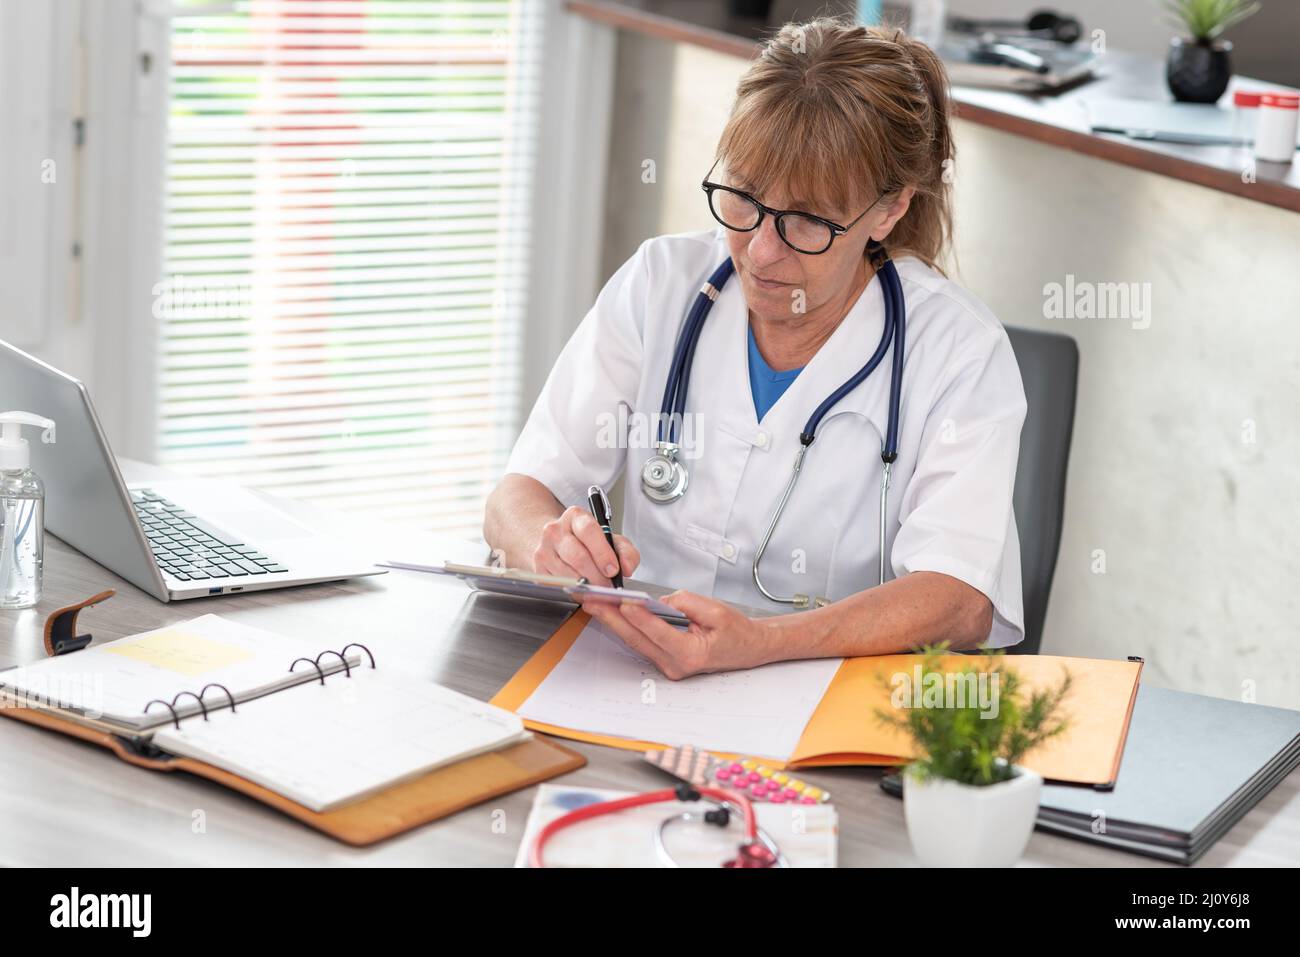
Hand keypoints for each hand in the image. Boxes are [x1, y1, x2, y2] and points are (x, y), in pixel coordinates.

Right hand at [532, 505, 639, 585]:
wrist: (555, 542)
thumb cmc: (586, 541)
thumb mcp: (610, 540)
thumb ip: (625, 551)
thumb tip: (627, 568)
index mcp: (575, 517)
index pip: (589, 531)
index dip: (603, 553)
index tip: (613, 570)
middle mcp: (555, 531)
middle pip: (578, 557)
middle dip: (597, 576)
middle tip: (609, 586)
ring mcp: (543, 550)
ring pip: (568, 574)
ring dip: (587, 587)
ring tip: (598, 589)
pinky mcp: (538, 569)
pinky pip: (559, 586)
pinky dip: (575, 593)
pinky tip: (584, 591)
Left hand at [581, 590, 767, 679]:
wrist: (747, 648)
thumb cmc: (736, 632)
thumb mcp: (716, 610)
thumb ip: (686, 602)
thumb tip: (660, 600)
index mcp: (691, 654)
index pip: (659, 632)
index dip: (640, 616)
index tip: (624, 601)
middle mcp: (676, 664)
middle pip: (638, 639)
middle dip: (613, 618)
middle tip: (593, 602)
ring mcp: (668, 665)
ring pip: (635, 641)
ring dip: (614, 622)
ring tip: (596, 604)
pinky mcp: (664, 660)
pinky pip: (641, 642)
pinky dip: (626, 626)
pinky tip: (613, 613)